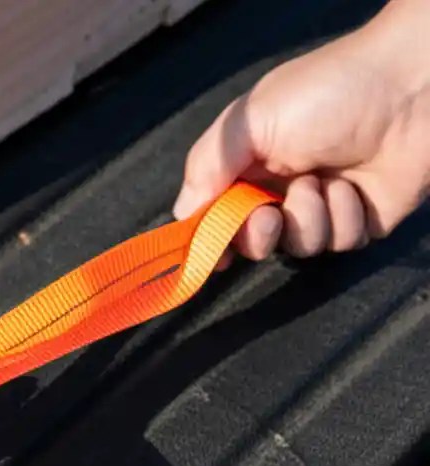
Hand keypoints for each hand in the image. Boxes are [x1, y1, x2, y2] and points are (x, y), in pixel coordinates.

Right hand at [175, 0, 429, 266]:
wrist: (407, 89)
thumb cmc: (325, 93)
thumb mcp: (249, 122)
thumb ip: (206, 167)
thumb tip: (183, 215)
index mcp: (244, 164)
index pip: (211, 214)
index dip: (208, 237)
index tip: (212, 252)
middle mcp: (277, 189)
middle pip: (249, 242)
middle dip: (257, 235)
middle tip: (270, 215)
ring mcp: (318, 207)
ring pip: (296, 247)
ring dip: (308, 218)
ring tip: (325, 181)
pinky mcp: (357, 220)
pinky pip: (338, 244)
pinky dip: (344, 218)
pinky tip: (354, 186)